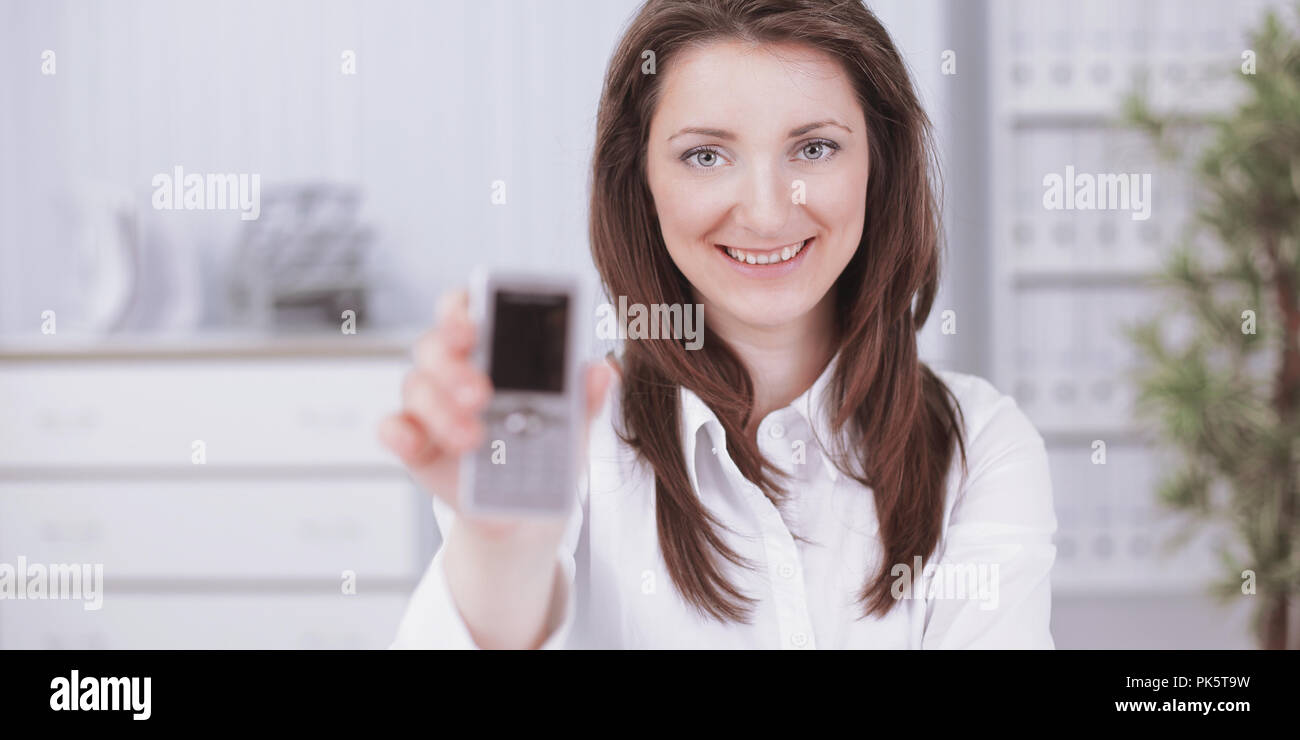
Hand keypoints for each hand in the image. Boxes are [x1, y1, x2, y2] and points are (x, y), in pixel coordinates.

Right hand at [378, 289, 613, 550]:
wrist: (526, 506)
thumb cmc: (545, 448)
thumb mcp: (571, 423)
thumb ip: (583, 397)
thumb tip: (603, 370)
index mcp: (489, 348)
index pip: (464, 309)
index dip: (461, 308)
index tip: (473, 323)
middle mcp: (451, 368)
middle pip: (435, 346)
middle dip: (453, 364)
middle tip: (480, 392)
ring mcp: (428, 405)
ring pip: (416, 387)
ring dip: (440, 409)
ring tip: (474, 438)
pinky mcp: (414, 442)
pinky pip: (392, 429)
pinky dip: (399, 433)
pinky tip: (415, 442)